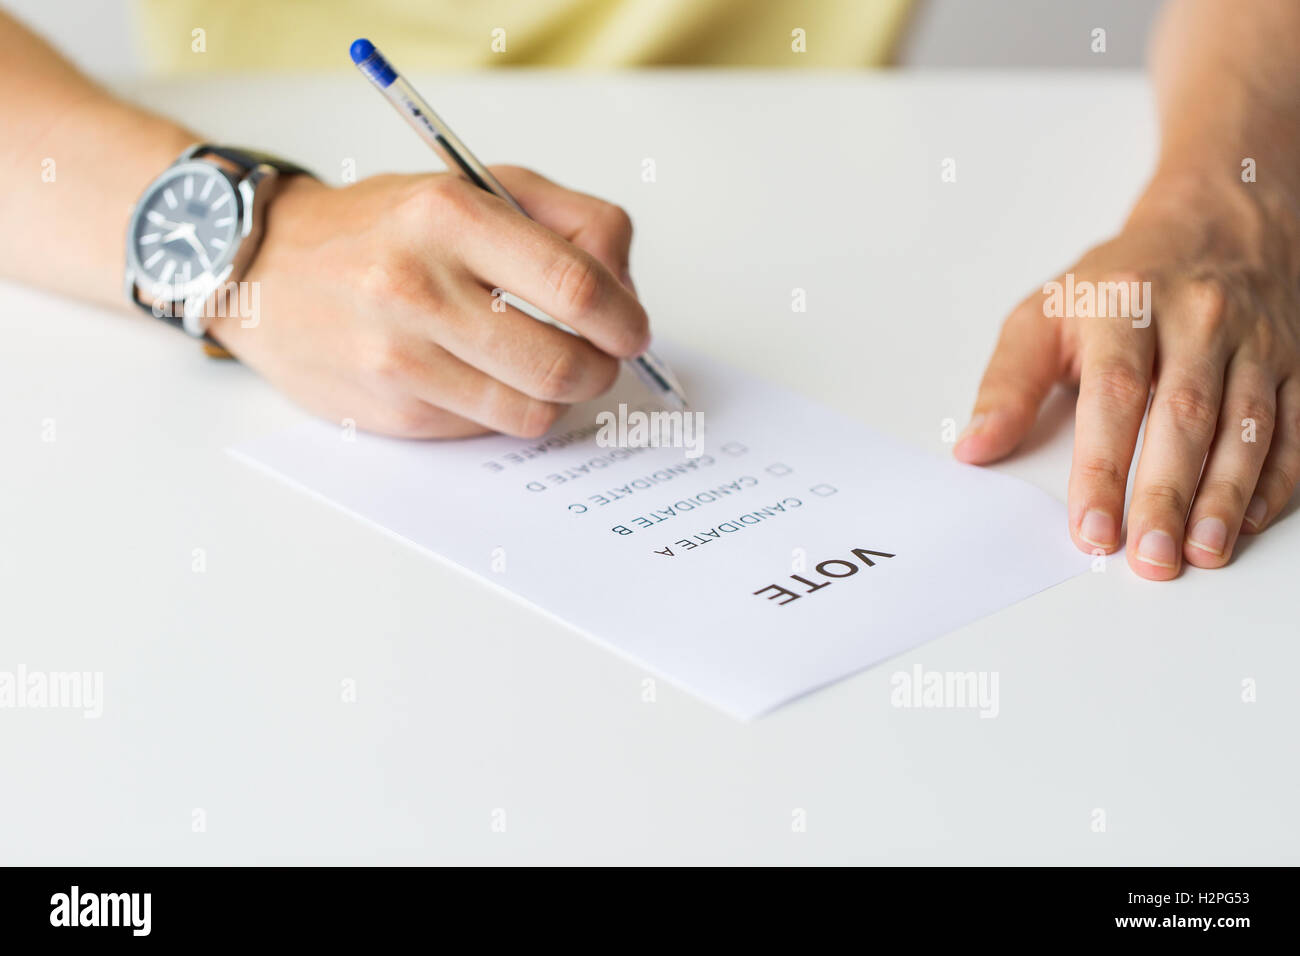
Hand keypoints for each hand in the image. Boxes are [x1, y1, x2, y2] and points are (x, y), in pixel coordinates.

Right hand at [209, 166, 648, 437]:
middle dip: (601, 368)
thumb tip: (625, 293)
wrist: (267, 271)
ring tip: (544, 366)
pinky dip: (506, 409)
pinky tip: (482, 377)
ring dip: (558, 396)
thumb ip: (568, 221)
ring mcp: (398, 358)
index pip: (573, 285)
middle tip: (599, 357)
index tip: (631, 329)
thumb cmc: (384, 228)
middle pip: (562, 363)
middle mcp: (416, 287)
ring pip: (532, 410)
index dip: (623, 318)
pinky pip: (488, 429)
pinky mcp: (391, 413)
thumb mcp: (477, 187)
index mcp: (447, 216)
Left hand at [955, 172, 1299, 578]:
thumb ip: (1008, 384)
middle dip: (1167, 496)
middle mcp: (1196, 322)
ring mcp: (1252, 342)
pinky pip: (1292, 425)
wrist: (1215, 226)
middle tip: (1151, 559)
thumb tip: (974, 449)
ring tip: (1202, 553)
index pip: (1114, 397)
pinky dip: (1274, 478)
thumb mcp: (1043, 315)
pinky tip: (1249, 521)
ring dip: (1225, 497)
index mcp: (1126, 308)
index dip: (1103, 469)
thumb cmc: (1117, 285)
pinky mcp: (1290, 362)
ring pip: (1245, 426)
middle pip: (1183, 418)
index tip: (1092, 530)